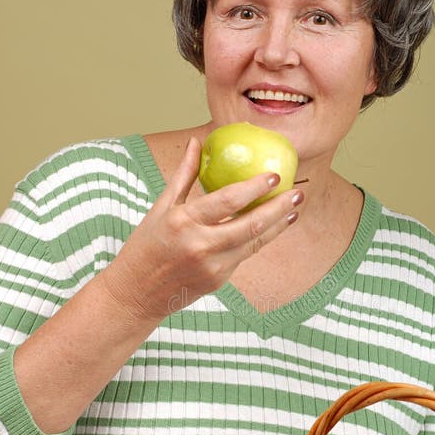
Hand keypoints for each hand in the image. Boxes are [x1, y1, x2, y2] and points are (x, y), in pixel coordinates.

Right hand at [101, 136, 303, 322]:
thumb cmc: (146, 245)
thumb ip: (184, 175)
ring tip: (293, 209)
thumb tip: (198, 141)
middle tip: (297, 192)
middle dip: (278, 207)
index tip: (273, 175)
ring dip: (278, 225)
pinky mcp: (220, 280)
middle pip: (250, 224)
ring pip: (255, 242)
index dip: (254, 187)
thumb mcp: (161, 207)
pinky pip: (245, 255)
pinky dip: (260, 238)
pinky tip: (273, 226)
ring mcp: (213, 266)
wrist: (137, 292)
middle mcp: (200, 245)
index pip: (227, 201)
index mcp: (183, 221)